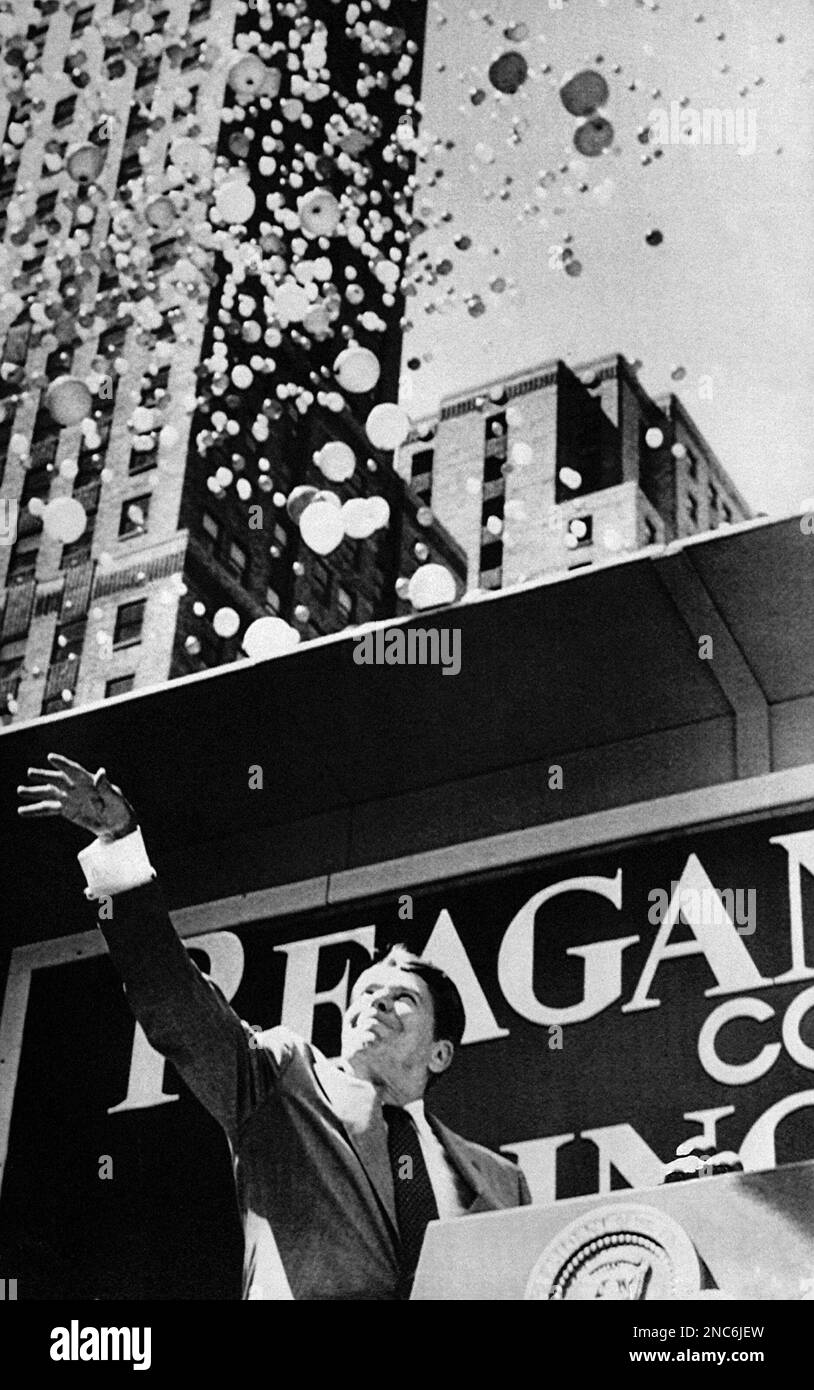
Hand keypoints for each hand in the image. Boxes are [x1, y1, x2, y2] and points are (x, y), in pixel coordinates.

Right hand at [17, 754, 137, 841]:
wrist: (116, 824)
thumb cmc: (118, 808)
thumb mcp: (115, 798)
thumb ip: (106, 786)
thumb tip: (101, 772)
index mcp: (88, 780)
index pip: (74, 770)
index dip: (63, 764)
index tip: (50, 757)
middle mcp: (76, 786)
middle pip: (58, 780)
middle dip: (44, 776)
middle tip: (30, 773)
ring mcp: (69, 798)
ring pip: (49, 793)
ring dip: (35, 792)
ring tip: (20, 791)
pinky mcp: (65, 810)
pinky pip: (48, 809)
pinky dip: (35, 810)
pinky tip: (23, 811)